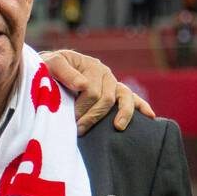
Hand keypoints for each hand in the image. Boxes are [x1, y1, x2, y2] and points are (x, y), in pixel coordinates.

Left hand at [40, 49, 155, 134]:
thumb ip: (64, 72)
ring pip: (124, 98)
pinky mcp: (116, 93)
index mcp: (91, 66)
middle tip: (78, 130)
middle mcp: (105, 73)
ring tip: (117, 126)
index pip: (91, 91)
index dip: (80, 108)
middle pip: (106, 98)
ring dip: (122, 114)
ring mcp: (112, 83)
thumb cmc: (46, 71)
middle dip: (92, 116)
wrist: (46, 72)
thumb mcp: (50, 65)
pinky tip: (150, 116)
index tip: (69, 121)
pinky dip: (142, 106)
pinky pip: (132, 98)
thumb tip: (84, 86)